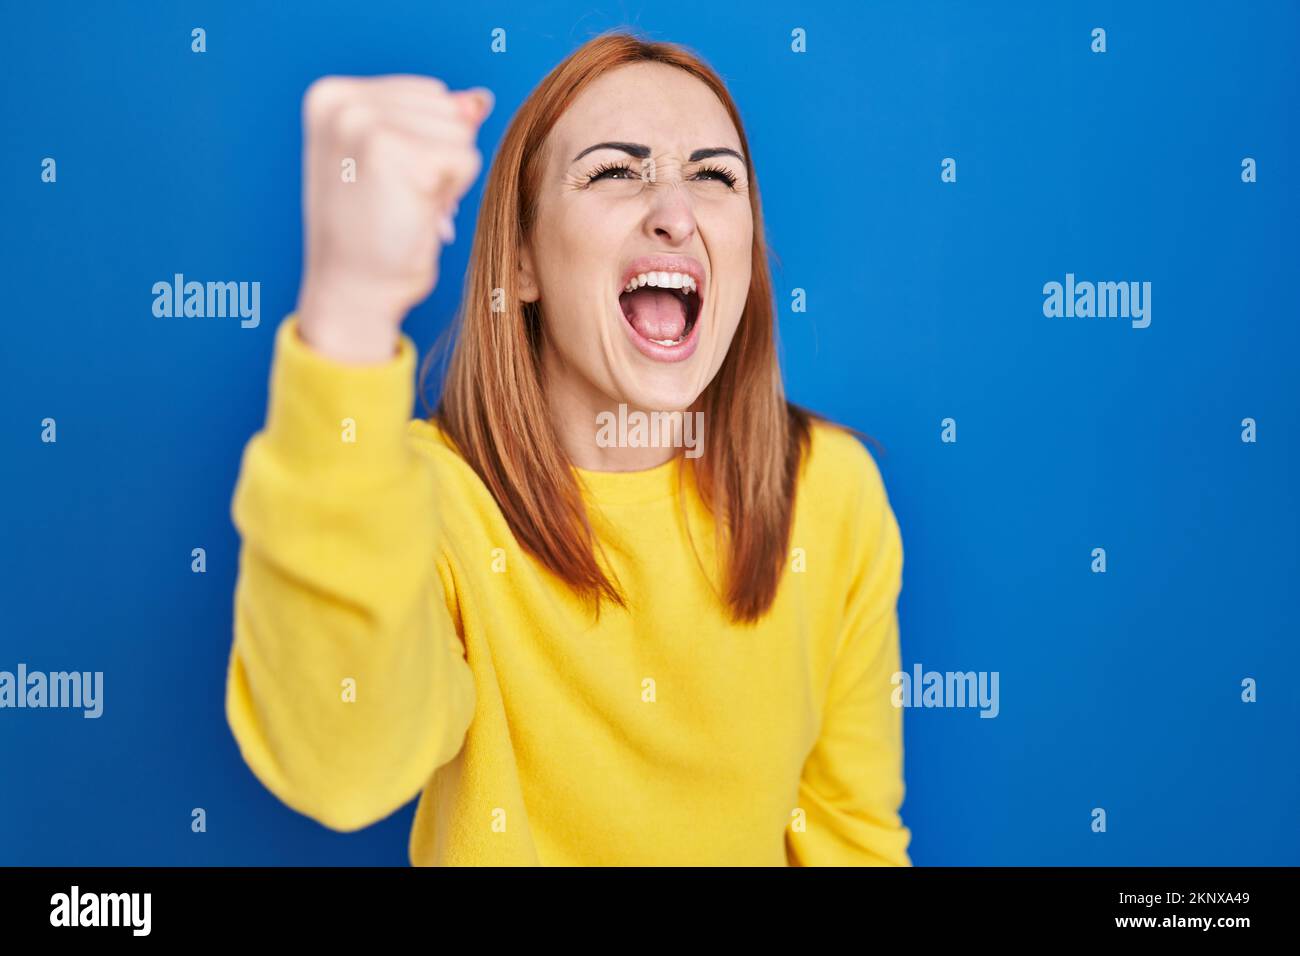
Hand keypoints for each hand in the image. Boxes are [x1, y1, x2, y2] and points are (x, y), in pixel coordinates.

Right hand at [294, 75, 492, 362]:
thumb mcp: (398, 163)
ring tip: (404, 206)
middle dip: (438, 160)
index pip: (430, 94)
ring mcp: (366, 124)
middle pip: (448, 108)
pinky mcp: (397, 153)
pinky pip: (466, 160)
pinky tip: (414, 215)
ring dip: (445, 179)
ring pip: (460, 133)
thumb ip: (434, 122)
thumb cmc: (374, 234)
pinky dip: (451, 195)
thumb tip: (480, 98)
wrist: (354, 291)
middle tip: (397, 199)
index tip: (387, 181)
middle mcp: (343, 102)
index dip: (426, 145)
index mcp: (333, 97)